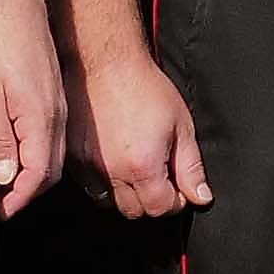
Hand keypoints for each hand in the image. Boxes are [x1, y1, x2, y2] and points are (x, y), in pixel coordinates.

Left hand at [0, 0, 66, 213]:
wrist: (13, 1)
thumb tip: (5, 179)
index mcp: (41, 121)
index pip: (37, 177)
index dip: (16, 199)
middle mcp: (56, 118)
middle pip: (48, 172)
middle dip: (24, 193)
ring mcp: (56, 106)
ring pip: (49, 155)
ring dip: (28, 175)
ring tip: (2, 184)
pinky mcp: (50, 95)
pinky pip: (48, 137)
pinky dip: (32, 155)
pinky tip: (13, 152)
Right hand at [90, 45, 211, 220]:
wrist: (104, 62)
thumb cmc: (145, 88)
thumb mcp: (181, 126)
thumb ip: (191, 168)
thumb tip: (201, 198)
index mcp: (142, 167)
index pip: (161, 209)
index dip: (176, 200)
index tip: (178, 187)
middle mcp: (111, 173)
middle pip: (133, 211)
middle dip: (151, 200)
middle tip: (159, 177)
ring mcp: (87, 166)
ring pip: (108, 202)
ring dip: (125, 194)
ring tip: (135, 169)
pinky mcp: (71, 157)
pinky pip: (87, 185)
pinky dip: (102, 182)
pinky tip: (113, 161)